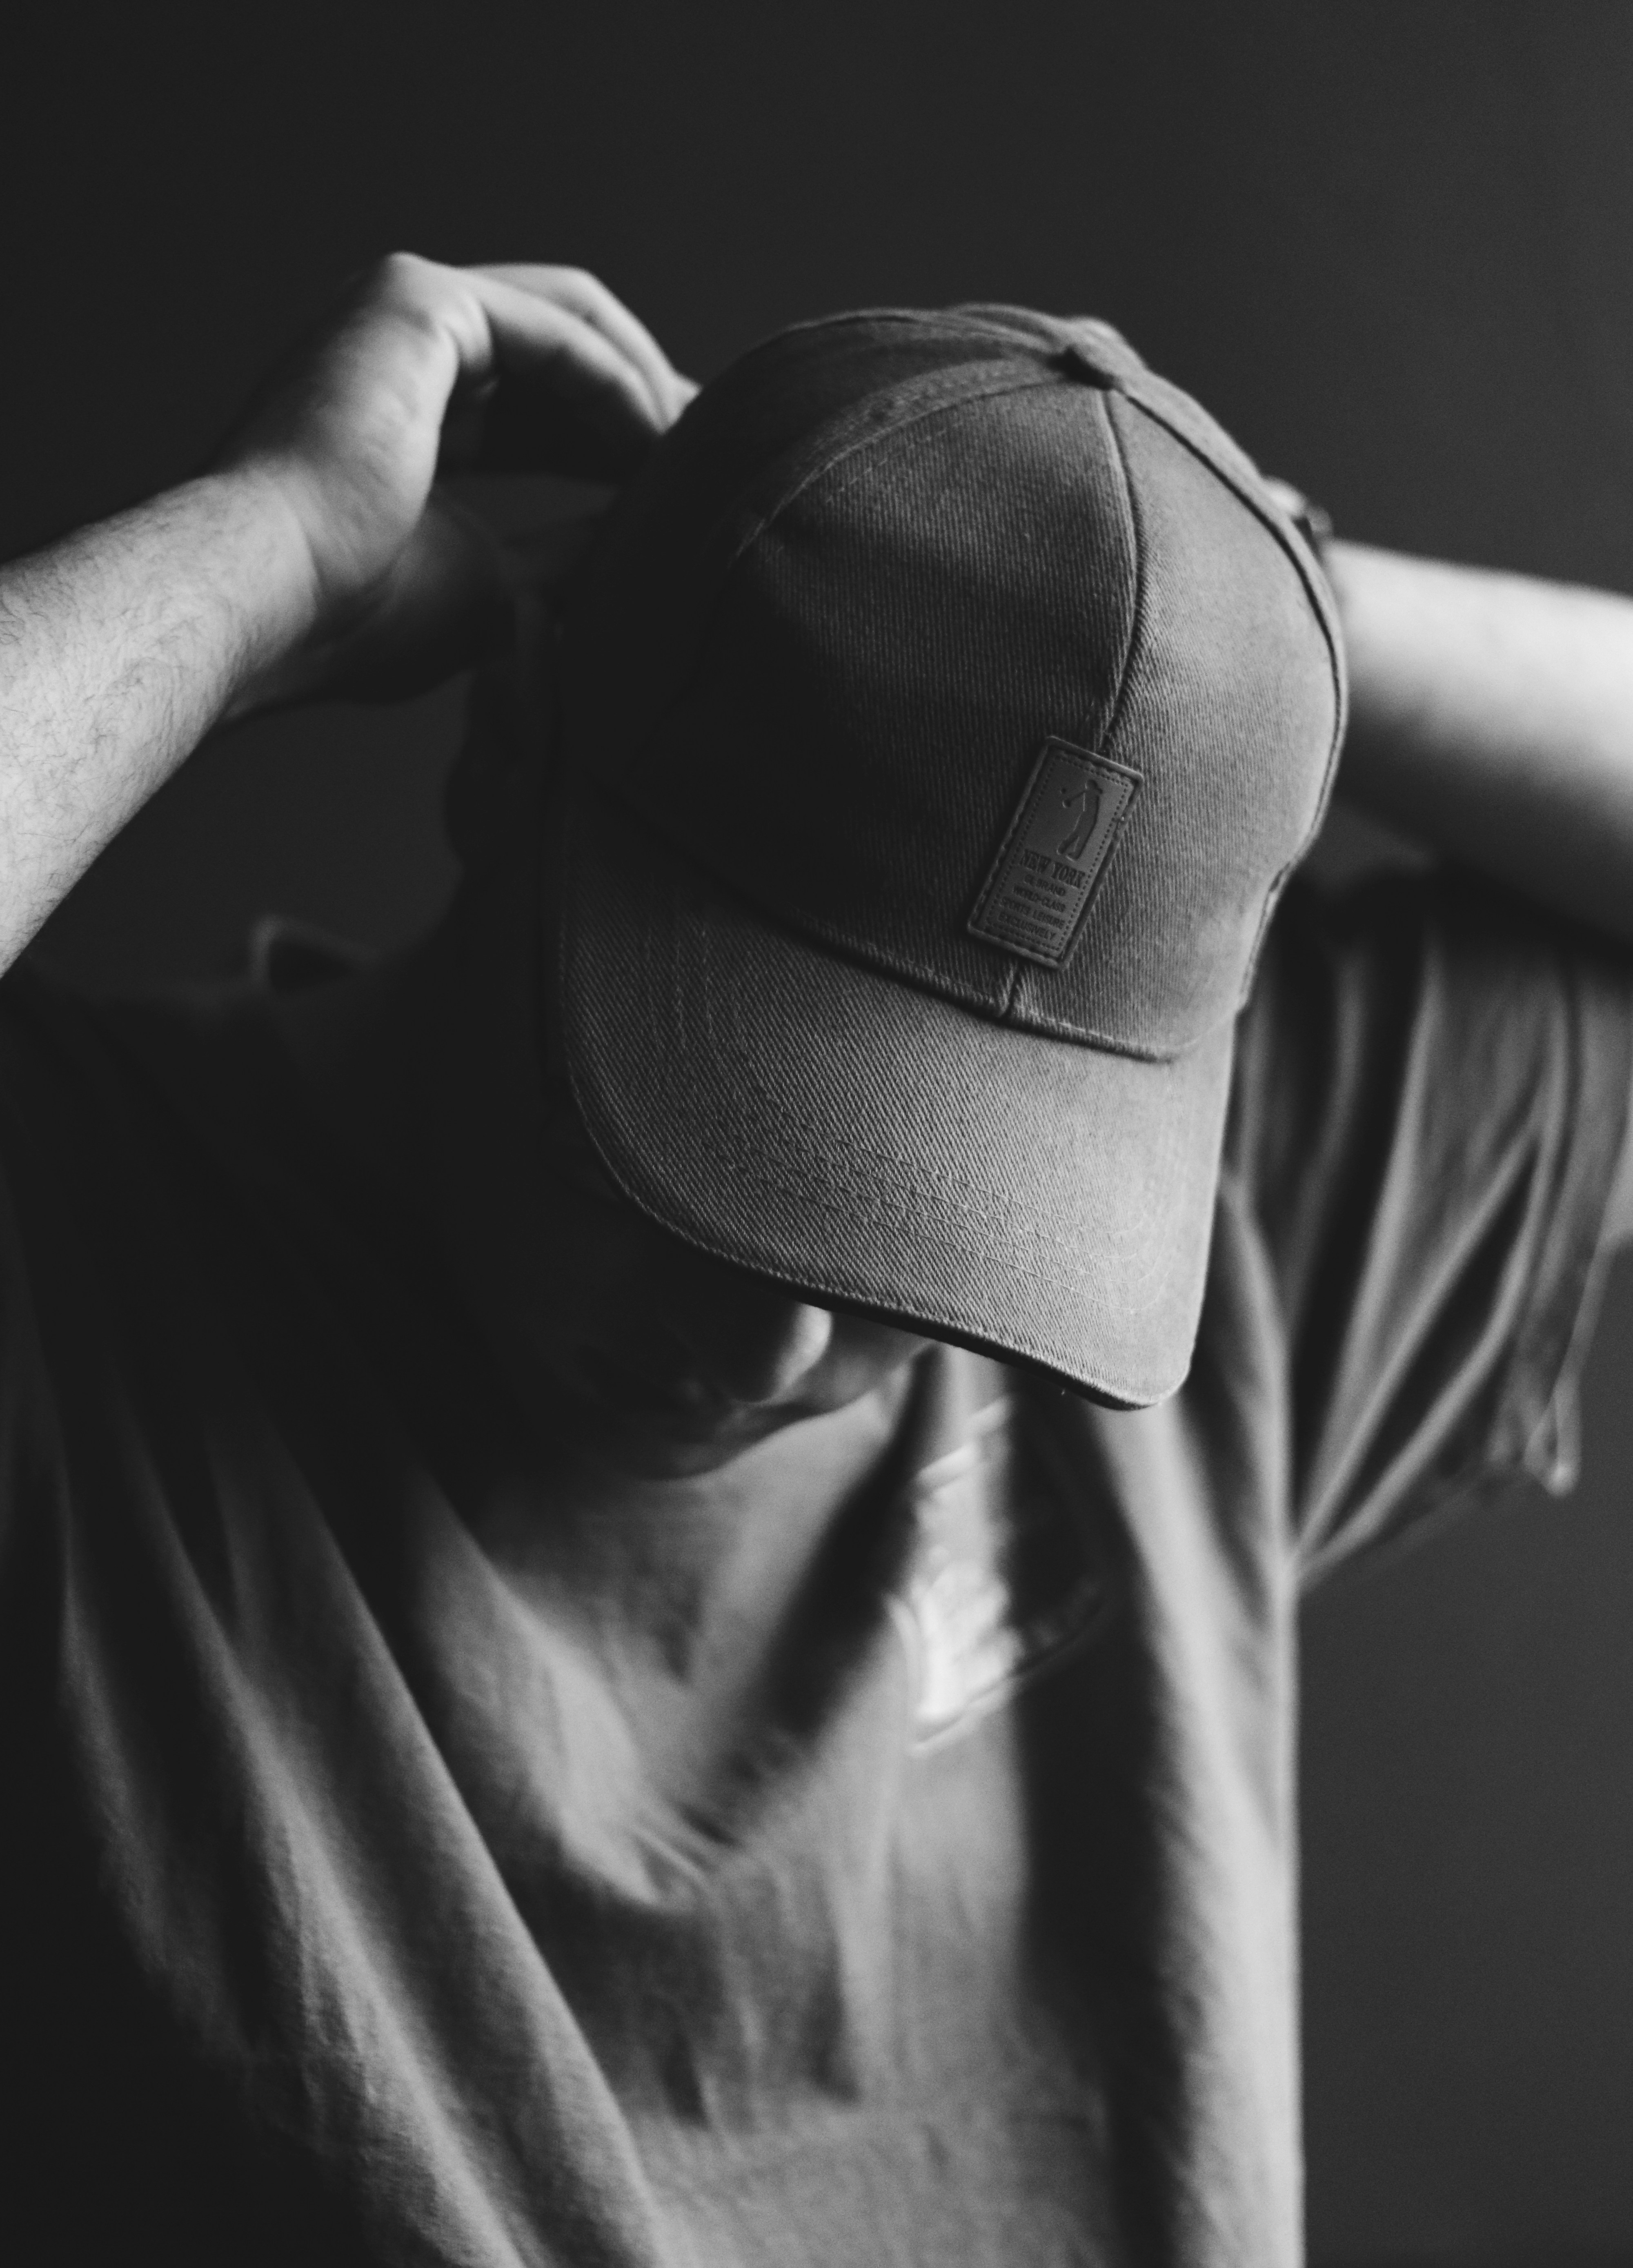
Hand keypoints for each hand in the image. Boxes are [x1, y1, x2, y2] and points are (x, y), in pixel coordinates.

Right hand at [215, 254, 694, 708]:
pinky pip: (555, 330)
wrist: (269, 600)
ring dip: (644, 389)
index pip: (536, 410)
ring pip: (567, 324)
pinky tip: (664, 441)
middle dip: (646, 406)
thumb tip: (645, 545)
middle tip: (721, 459)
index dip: (616, 446)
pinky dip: (617, 382)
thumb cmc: (353, 617)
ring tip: (704, 456)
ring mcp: (399, 309)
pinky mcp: (417, 297)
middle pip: (561, 355)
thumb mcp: (494, 588)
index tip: (684, 493)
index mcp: (401, 412)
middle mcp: (396, 347)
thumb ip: (566, 556)